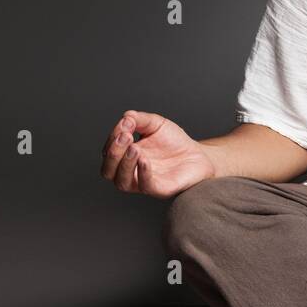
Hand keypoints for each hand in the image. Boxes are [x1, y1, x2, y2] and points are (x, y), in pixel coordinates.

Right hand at [99, 109, 215, 198]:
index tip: (125, 124)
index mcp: (125, 157)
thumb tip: (126, 117)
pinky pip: (146, 186)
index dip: (113, 137)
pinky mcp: (160, 189)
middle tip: (126, 136)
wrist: (198, 154)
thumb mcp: (155, 124)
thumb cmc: (174, 142)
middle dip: (114, 152)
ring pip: (122, 182)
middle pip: (108, 170)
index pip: (109, 151)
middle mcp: (131, 172)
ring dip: (125, 164)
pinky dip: (143, 173)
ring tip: (135, 148)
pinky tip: (144, 159)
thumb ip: (140, 119)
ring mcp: (144, 182)